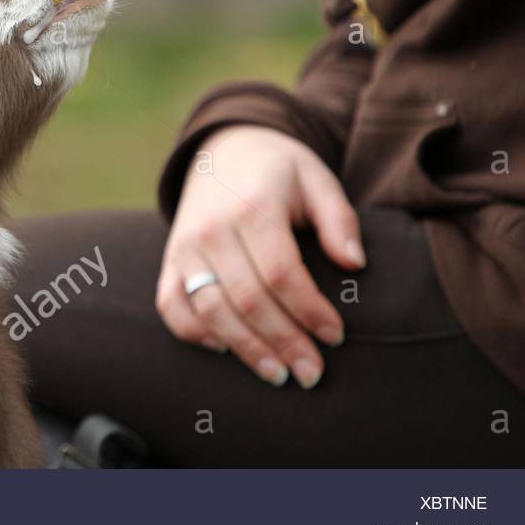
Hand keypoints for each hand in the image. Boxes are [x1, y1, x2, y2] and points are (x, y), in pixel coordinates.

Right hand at [156, 125, 365, 387]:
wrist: (223, 149)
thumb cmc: (278, 171)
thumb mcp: (316, 179)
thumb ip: (338, 219)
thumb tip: (354, 264)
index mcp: (252, 206)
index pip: (280, 272)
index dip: (309, 309)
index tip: (335, 336)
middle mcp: (212, 228)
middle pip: (247, 299)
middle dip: (284, 342)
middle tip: (312, 373)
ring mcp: (185, 245)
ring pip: (210, 309)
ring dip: (245, 348)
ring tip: (277, 375)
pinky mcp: (170, 259)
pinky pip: (171, 305)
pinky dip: (194, 333)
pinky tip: (225, 349)